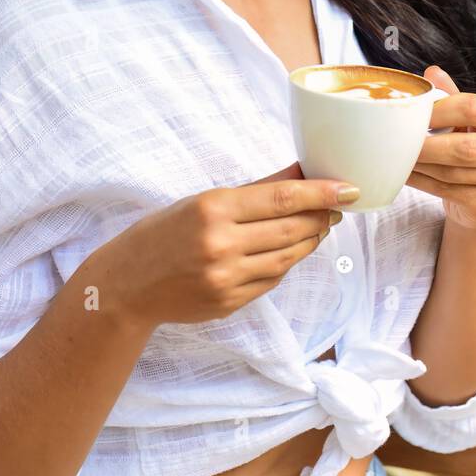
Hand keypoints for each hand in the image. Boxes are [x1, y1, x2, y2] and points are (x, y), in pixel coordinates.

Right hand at [106, 162, 348, 326]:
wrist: (126, 284)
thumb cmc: (164, 233)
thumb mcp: (203, 200)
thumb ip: (256, 189)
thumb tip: (301, 172)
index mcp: (213, 208)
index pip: (282, 198)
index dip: (321, 193)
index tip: (349, 188)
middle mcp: (221, 244)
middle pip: (291, 229)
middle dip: (322, 217)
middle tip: (337, 207)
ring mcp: (226, 279)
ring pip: (287, 258)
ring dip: (309, 241)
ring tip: (318, 226)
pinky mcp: (229, 303)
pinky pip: (271, 281)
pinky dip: (285, 264)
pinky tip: (287, 250)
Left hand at [407, 66, 475, 229]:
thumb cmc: (471, 146)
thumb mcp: (465, 120)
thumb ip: (451, 97)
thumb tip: (432, 72)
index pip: (473, 108)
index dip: (440, 110)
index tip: (413, 112)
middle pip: (465, 147)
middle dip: (427, 146)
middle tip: (399, 142)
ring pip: (454, 173)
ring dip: (421, 165)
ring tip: (397, 157)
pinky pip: (448, 192)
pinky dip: (422, 182)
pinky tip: (405, 174)